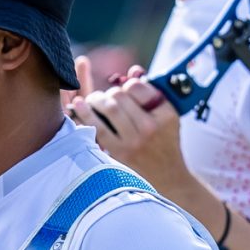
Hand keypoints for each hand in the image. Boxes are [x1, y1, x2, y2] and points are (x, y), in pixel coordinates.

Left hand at [69, 60, 189, 193]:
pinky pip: (99, 128)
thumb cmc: (165, 142)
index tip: (126, 91)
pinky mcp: (120, 152)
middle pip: (120, 96)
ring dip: (97, 100)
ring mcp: (135, 140)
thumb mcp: (167, 117)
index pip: (138, 87)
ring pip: (109, 108)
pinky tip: (80, 105)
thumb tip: (133, 71)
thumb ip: (151, 93)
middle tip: (106, 97)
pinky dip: (86, 113)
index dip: (128, 85)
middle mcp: (151, 126)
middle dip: (109, 93)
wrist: (169, 178)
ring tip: (94, 101)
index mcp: (166, 113)